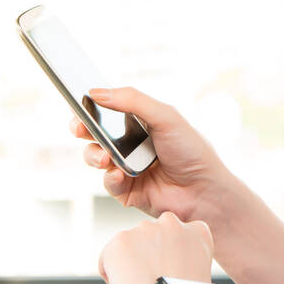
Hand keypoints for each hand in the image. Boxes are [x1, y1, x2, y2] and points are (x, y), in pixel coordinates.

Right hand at [72, 85, 239, 224]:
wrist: (205, 191)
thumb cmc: (191, 150)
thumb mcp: (165, 116)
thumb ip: (132, 101)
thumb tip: (97, 92)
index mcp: (140, 122)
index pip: (107, 111)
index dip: (90, 107)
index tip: (78, 102)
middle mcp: (130, 144)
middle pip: (94, 134)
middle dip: (82, 130)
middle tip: (79, 128)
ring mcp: (127, 167)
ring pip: (94, 158)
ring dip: (94, 155)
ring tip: (105, 157)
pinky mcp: (126, 191)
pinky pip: (107, 182)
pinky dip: (110, 178)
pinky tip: (120, 174)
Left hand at [98, 211, 215, 283]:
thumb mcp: (197, 269)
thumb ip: (183, 255)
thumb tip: (164, 261)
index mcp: (196, 230)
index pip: (177, 236)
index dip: (171, 257)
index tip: (169, 272)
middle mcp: (171, 222)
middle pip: (151, 237)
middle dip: (148, 254)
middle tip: (152, 279)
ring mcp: (145, 229)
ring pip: (129, 246)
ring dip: (131, 262)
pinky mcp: (120, 240)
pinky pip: (108, 258)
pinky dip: (112, 274)